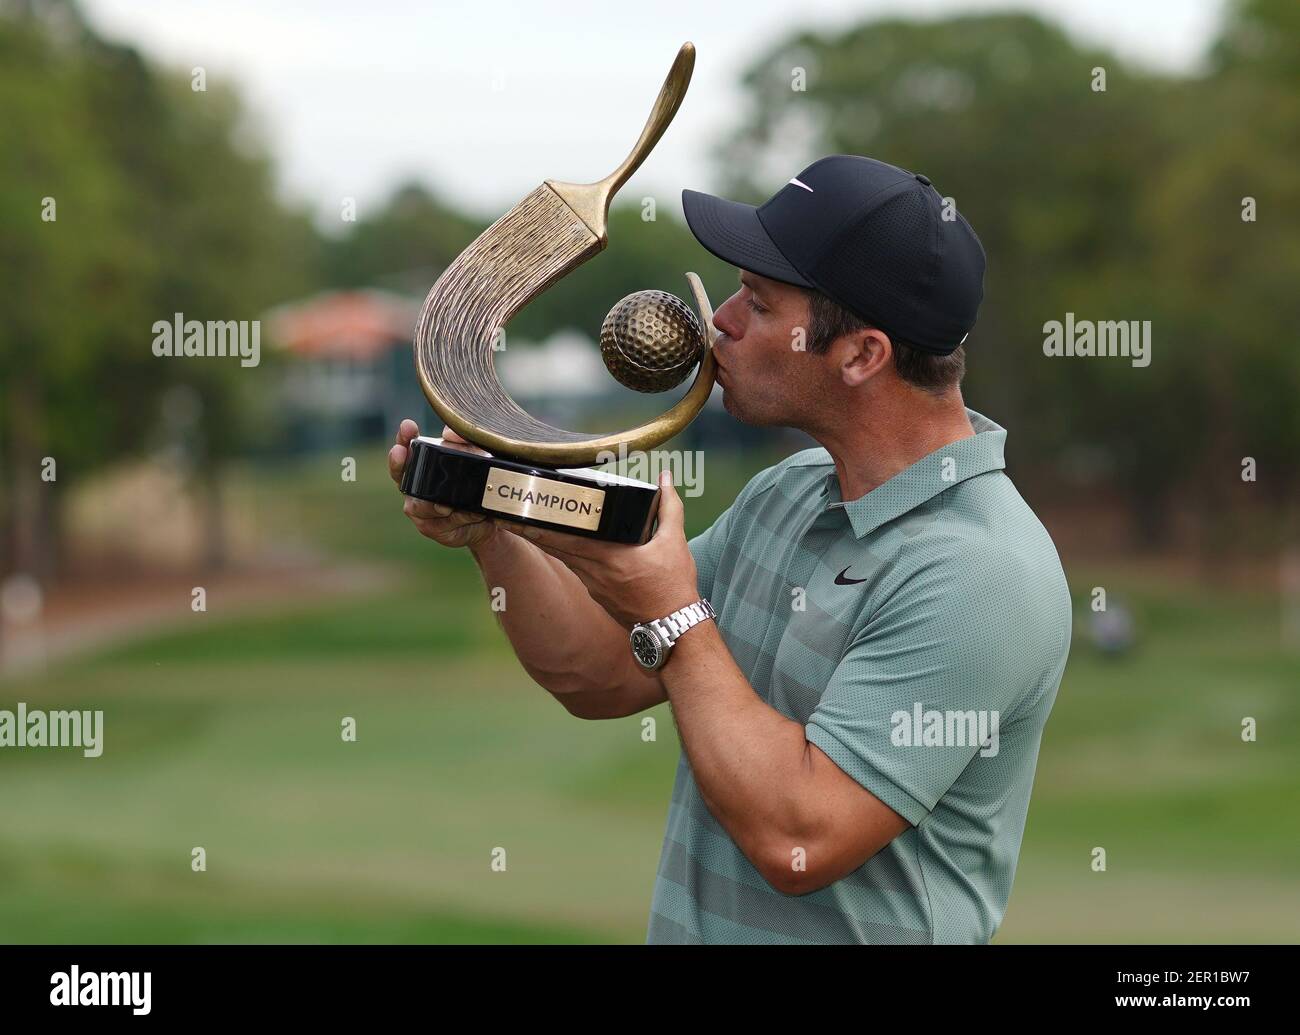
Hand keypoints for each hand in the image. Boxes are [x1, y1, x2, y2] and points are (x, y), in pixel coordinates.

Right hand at [389, 419, 497, 549]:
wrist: (490, 517)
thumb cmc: (476, 483)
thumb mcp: (476, 457)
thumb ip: (462, 441)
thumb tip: (448, 434)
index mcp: (421, 468)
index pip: (406, 451)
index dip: (403, 439)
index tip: (408, 426)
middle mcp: (415, 489)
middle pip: (402, 478)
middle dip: (399, 464)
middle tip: (400, 451)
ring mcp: (421, 511)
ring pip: (421, 506)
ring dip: (436, 504)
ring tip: (447, 504)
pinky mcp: (432, 529)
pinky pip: (442, 523)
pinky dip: (458, 517)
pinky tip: (471, 513)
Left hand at [494, 470, 698, 627]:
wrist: (672, 629)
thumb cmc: (673, 588)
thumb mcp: (674, 542)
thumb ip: (669, 507)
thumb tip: (665, 477)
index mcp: (609, 557)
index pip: (565, 537)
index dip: (538, 524)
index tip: (518, 511)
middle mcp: (594, 571)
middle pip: (553, 546)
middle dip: (528, 529)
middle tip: (506, 512)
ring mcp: (592, 585)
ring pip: (561, 557)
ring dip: (542, 541)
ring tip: (522, 523)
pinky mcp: (596, 593)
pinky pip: (574, 568)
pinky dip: (562, 553)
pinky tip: (557, 544)